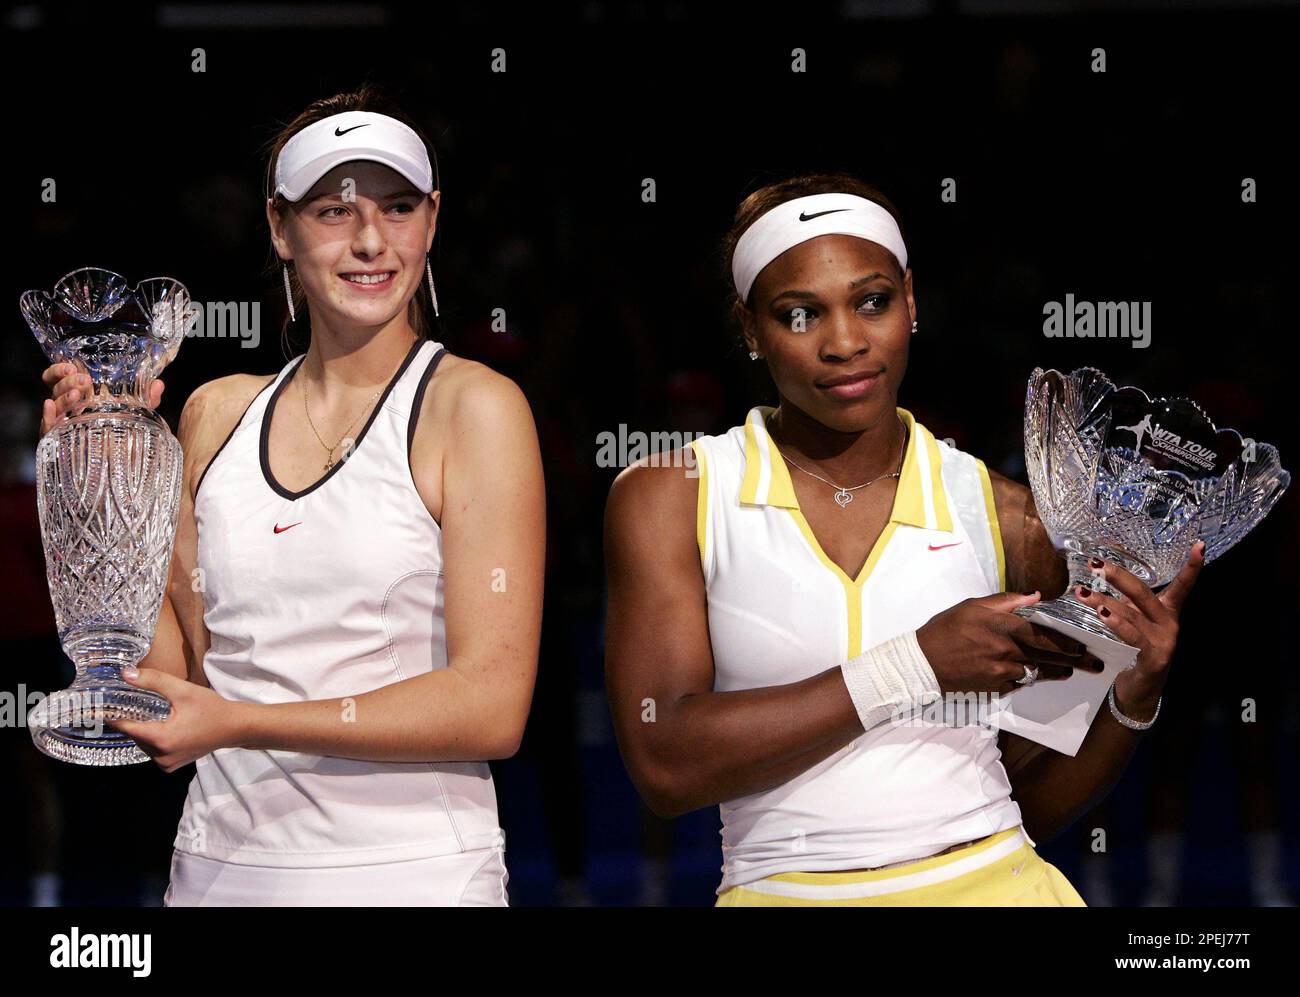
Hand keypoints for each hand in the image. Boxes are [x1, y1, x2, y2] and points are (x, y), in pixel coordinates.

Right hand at [40, 362, 164, 434]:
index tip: (73, 367)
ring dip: (63, 396)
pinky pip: (46, 427)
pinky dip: (46, 415)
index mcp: (79, 397)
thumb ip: (145, 400)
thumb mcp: (133, 415)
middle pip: (56, 389)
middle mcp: (66, 408)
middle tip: (84, 380)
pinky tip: (49, 406)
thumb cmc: (119, 434)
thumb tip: (159, 384)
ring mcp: (60, 424)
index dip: (60, 370)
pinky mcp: (57, 441)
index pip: (59, 378)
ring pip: (54, 405)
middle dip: (68, 382)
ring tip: (77, 394)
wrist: (114, 467)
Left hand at [107, 667, 248, 772]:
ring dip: (143, 730)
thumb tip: (126, 673)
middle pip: (135, 736)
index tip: (98, 708)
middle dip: (132, 720)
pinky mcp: (172, 765)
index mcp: (161, 739)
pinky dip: (154, 739)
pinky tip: (161, 726)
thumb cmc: (211, 708)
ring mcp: (167, 764)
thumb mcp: (183, 691)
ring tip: (147, 713)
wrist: (235, 728)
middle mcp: (161, 757)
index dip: (112, 716)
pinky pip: (154, 751)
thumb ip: (154, 681)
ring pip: (144, 744)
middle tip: (127, 704)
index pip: (126, 728)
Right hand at [916, 591, 1103, 694]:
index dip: (1066, 640)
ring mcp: (1001, 671)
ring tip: (1072, 670)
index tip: (1082, 643)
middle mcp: (1005, 650)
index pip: (1042, 633)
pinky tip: (1039, 675)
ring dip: (1056, 671)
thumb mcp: (972, 606)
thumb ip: (1006, 601)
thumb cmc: (945, 630)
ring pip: (1037, 671)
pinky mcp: (996, 687)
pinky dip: (1030, 678)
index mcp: (1000, 626)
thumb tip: (1036, 597)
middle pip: (1047, 655)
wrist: (922, 663)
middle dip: (1073, 659)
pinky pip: (1020, 682)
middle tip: (1092, 663)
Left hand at [1076, 539, 1205, 718]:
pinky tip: (1102, 613)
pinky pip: (1133, 637)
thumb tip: (1105, 571)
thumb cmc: (1138, 648)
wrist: (1141, 688)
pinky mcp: (1155, 658)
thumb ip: (1129, 601)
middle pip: (1144, 594)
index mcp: (1168, 611)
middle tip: (1096, 564)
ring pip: (1132, 614)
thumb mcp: (1136, 620)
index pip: (1182, 586)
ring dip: (1104, 600)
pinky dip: (1117, 623)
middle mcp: (1169, 624)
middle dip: (1118, 577)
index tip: (1199, 545)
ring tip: (1083, 592)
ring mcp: (1164, 642)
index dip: (1192, 567)